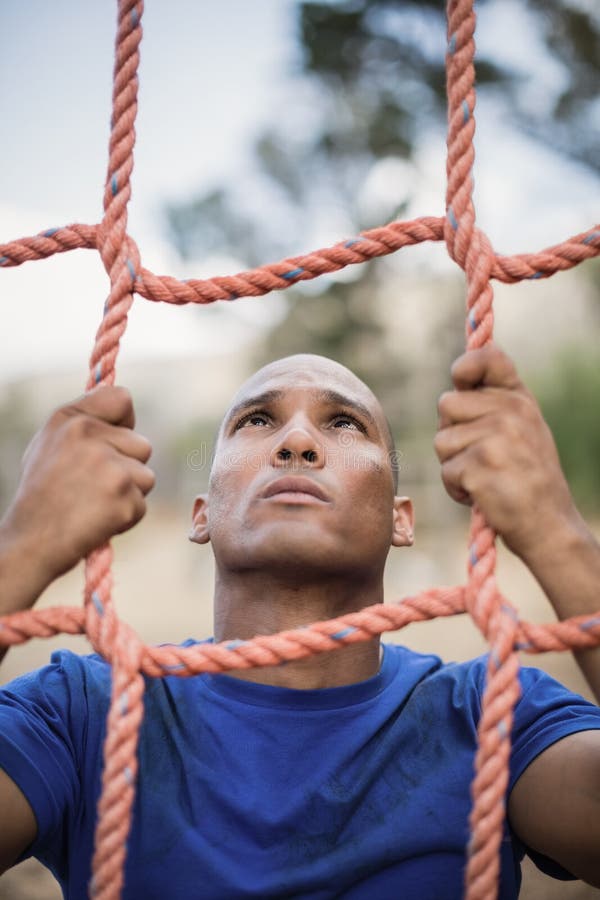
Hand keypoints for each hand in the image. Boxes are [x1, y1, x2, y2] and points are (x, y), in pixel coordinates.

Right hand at [1, 386, 154, 591]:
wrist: (30, 542)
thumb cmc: (41, 494)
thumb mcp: (49, 444)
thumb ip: (85, 424)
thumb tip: (124, 403)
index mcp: (71, 419)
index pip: (122, 398)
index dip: (125, 422)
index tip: (115, 441)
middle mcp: (90, 437)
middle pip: (143, 446)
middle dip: (127, 468)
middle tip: (93, 487)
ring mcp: (109, 467)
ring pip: (146, 477)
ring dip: (128, 494)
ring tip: (93, 503)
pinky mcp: (123, 498)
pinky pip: (141, 504)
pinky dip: (124, 517)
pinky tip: (96, 520)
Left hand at [434, 345, 577, 560]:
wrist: (549, 526)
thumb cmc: (528, 478)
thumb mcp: (522, 429)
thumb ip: (493, 405)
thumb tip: (454, 388)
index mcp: (520, 398)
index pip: (487, 356)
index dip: (464, 367)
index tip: (462, 384)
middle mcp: (511, 411)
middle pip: (446, 404)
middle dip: (452, 433)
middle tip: (478, 455)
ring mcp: (497, 437)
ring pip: (441, 441)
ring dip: (453, 465)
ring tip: (484, 477)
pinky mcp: (480, 465)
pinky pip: (446, 471)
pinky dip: (456, 488)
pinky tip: (482, 494)